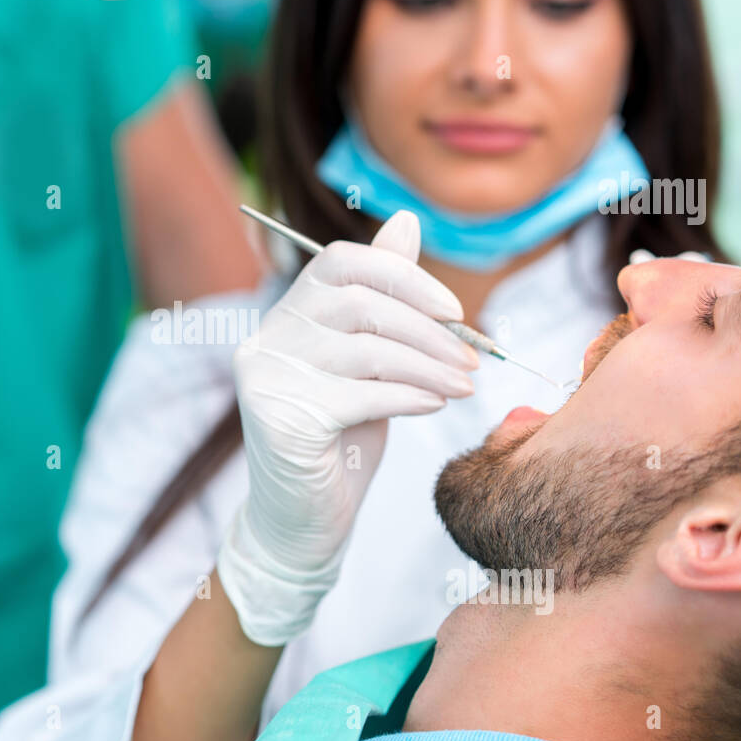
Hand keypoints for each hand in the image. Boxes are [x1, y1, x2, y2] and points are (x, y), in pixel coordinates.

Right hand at [217, 211, 478, 646]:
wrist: (304, 520)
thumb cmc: (342, 438)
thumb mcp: (369, 361)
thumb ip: (384, 297)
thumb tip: (407, 219)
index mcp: (286, 314)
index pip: (341, 261)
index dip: (404, 275)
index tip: (455, 311)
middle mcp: (266, 338)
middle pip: (359, 303)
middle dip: (429, 329)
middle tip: (474, 358)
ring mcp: (267, 377)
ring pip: (366, 349)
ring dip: (430, 366)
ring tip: (465, 387)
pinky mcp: (279, 418)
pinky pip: (361, 394)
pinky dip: (411, 396)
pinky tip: (435, 407)